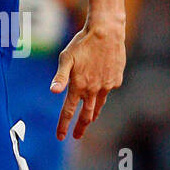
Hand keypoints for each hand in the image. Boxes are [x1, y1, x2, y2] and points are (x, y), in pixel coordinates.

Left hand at [51, 21, 125, 139]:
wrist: (106, 32)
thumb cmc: (82, 43)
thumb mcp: (66, 58)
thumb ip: (60, 77)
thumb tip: (53, 92)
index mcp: (78, 86)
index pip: (69, 111)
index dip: (63, 125)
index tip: (60, 137)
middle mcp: (93, 89)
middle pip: (86, 115)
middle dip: (80, 127)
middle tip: (77, 136)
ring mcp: (107, 85)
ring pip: (99, 105)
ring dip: (93, 115)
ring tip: (90, 121)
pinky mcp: (116, 79)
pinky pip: (108, 89)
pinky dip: (103, 92)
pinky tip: (101, 87)